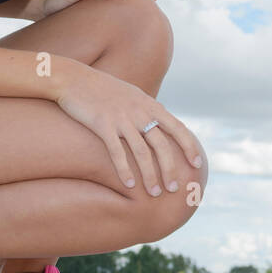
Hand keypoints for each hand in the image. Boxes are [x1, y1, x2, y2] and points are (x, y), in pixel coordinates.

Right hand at [53, 65, 203, 196]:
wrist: (74, 79)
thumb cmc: (104, 89)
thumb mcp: (133, 94)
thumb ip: (148, 108)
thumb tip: (162, 119)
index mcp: (150, 105)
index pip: (178, 128)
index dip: (189, 147)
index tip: (197, 165)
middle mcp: (139, 112)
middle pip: (161, 145)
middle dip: (170, 169)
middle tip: (174, 189)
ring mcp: (121, 119)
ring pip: (141, 152)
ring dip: (150, 176)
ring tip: (155, 193)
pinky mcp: (102, 125)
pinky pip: (116, 152)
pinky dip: (124, 170)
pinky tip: (129, 185)